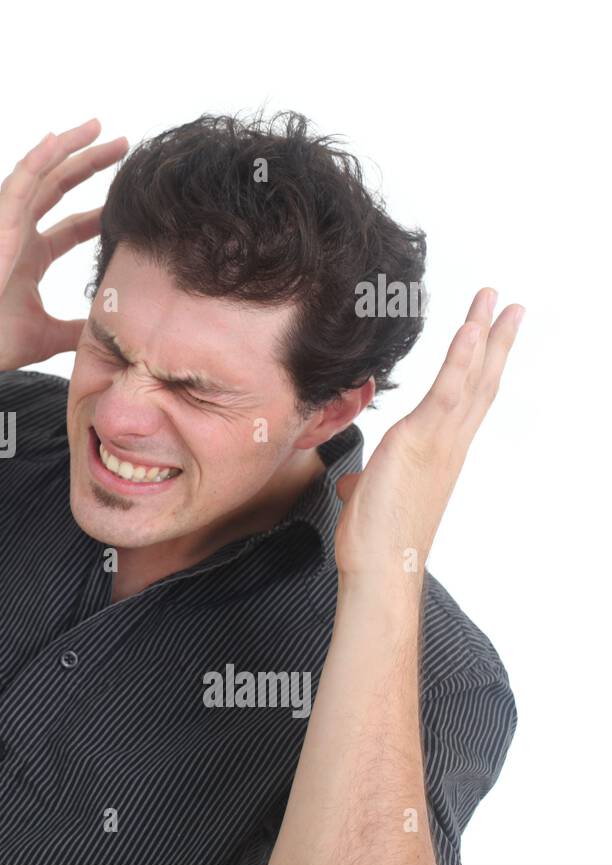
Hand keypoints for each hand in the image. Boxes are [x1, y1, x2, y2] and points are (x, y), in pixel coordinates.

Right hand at [0, 118, 127, 375]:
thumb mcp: (48, 334)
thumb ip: (77, 328)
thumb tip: (109, 330)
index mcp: (31, 258)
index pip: (71, 226)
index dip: (97, 212)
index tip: (125, 201)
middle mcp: (19, 237)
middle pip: (59, 188)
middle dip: (90, 165)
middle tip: (122, 145)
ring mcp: (7, 229)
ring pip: (39, 176)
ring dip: (67, 149)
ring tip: (98, 127)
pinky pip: (17, 187)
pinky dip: (34, 162)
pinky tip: (55, 141)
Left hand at [333, 288, 525, 581]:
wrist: (380, 566)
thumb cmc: (373, 541)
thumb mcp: (368, 499)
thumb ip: (367, 482)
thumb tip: (355, 482)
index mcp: (440, 454)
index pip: (466, 400)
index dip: (482, 365)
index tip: (492, 335)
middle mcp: (449, 444)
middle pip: (482, 381)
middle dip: (496, 340)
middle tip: (511, 304)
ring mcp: (440, 442)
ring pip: (471, 378)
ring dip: (484, 334)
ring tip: (495, 298)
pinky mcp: (421, 441)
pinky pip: (447, 391)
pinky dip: (460, 358)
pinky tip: (470, 329)